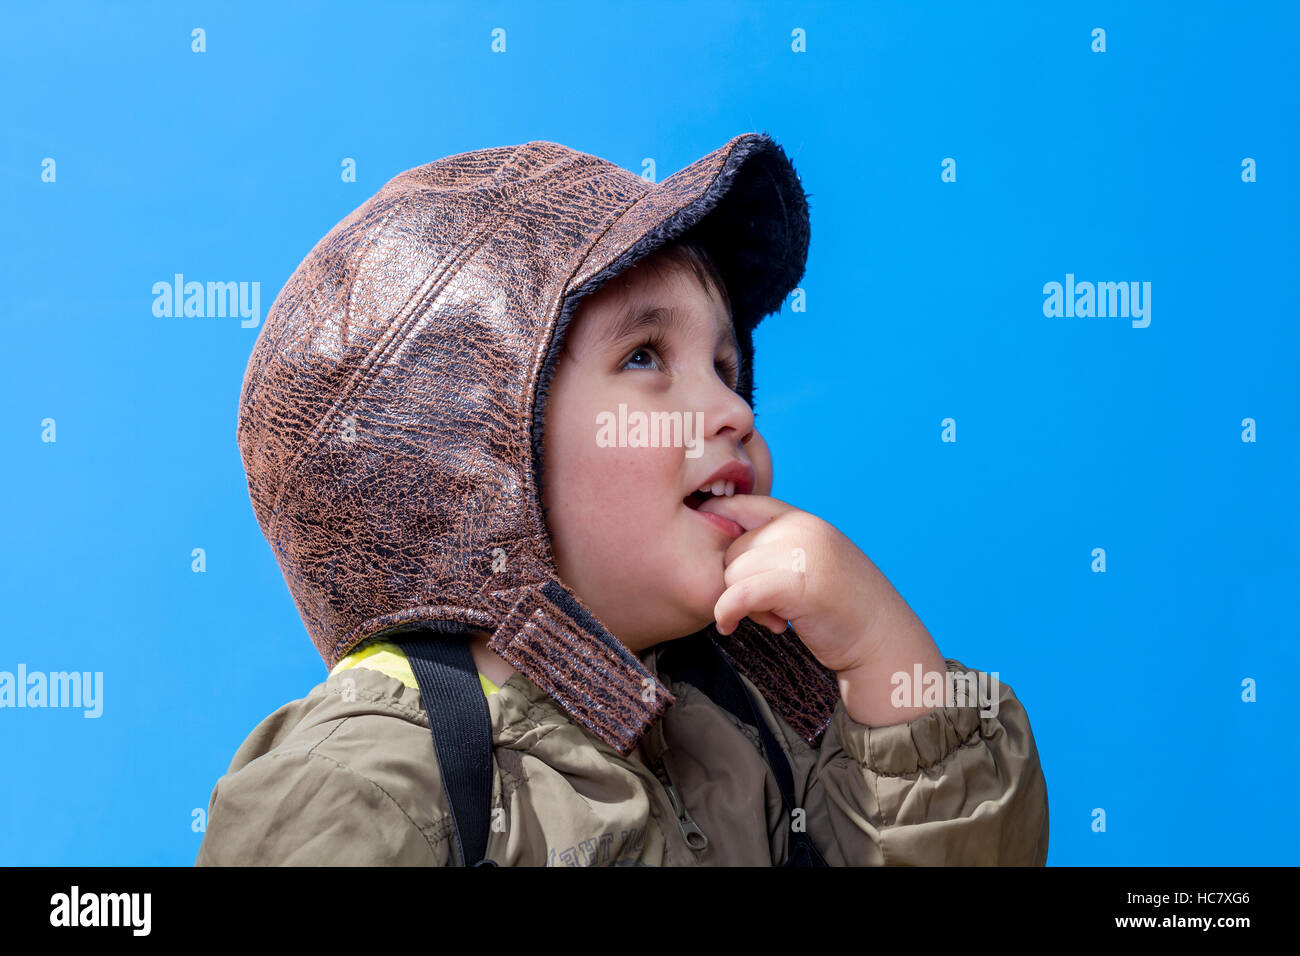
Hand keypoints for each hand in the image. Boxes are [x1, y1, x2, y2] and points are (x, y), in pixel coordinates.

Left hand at [696, 492, 907, 673]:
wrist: (883, 641)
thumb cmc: (842, 607)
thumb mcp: (810, 562)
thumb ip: (775, 547)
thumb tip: (719, 540)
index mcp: (802, 519)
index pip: (741, 505)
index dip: (716, 524)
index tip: (702, 551)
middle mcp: (802, 528)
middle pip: (731, 547)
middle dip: (736, 580)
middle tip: (762, 608)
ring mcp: (802, 553)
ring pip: (732, 572)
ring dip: (738, 601)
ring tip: (769, 618)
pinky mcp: (797, 585)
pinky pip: (738, 594)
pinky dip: (726, 613)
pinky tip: (729, 626)